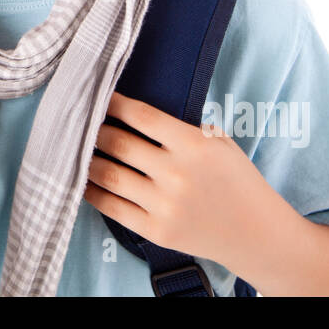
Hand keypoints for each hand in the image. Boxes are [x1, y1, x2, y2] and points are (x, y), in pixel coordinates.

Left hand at [81, 91, 283, 270]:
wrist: (255, 232)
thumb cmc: (235, 179)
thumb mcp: (218, 142)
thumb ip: (181, 127)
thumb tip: (133, 112)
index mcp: (193, 146)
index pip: (141, 116)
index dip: (114, 103)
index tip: (96, 95)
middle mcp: (176, 174)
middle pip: (118, 143)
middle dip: (93, 129)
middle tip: (78, 121)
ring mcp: (164, 205)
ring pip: (108, 174)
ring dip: (86, 158)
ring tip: (73, 147)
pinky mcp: (156, 231)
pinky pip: (112, 207)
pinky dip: (92, 191)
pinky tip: (82, 179)